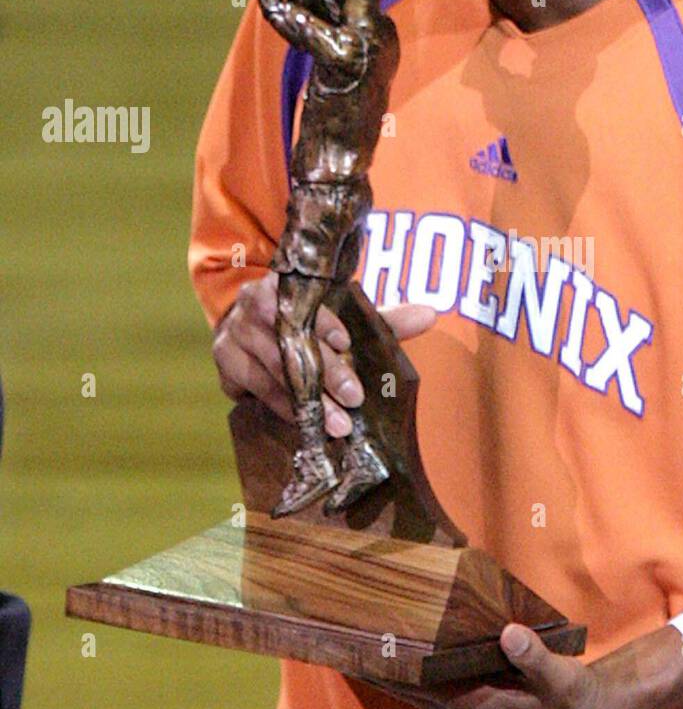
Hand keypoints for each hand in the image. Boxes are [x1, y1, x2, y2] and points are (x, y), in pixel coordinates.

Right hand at [211, 271, 434, 436]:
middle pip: (289, 342)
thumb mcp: (344, 314)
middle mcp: (251, 304)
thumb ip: (383, 318)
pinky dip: (283, 408)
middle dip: (324, 374)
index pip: (302, 301)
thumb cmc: (308, 320)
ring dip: (307, 401)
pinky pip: (255, 391)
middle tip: (353, 400)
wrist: (252, 325)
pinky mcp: (225, 366)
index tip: (346, 343)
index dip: (322, 322)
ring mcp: (232, 336)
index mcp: (284, 283)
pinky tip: (307, 423)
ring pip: (273, 371)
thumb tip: (430, 315)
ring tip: (338, 425)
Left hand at [367, 624, 682, 708]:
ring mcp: (466, 701)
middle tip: (345, 636)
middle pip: (407, 686)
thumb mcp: (560, 677)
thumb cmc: (572, 698)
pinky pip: (432, 678)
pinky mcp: (474, 692)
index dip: (388, 672)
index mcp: (475, 705)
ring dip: (391, 666)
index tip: (359, 652)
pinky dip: (413, 664)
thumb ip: (535, 658)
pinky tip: (404, 643)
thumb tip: (509, 634)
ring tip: (362, 637)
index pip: (419, 687)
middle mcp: (463, 707)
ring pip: (416, 683)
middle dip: (377, 666)